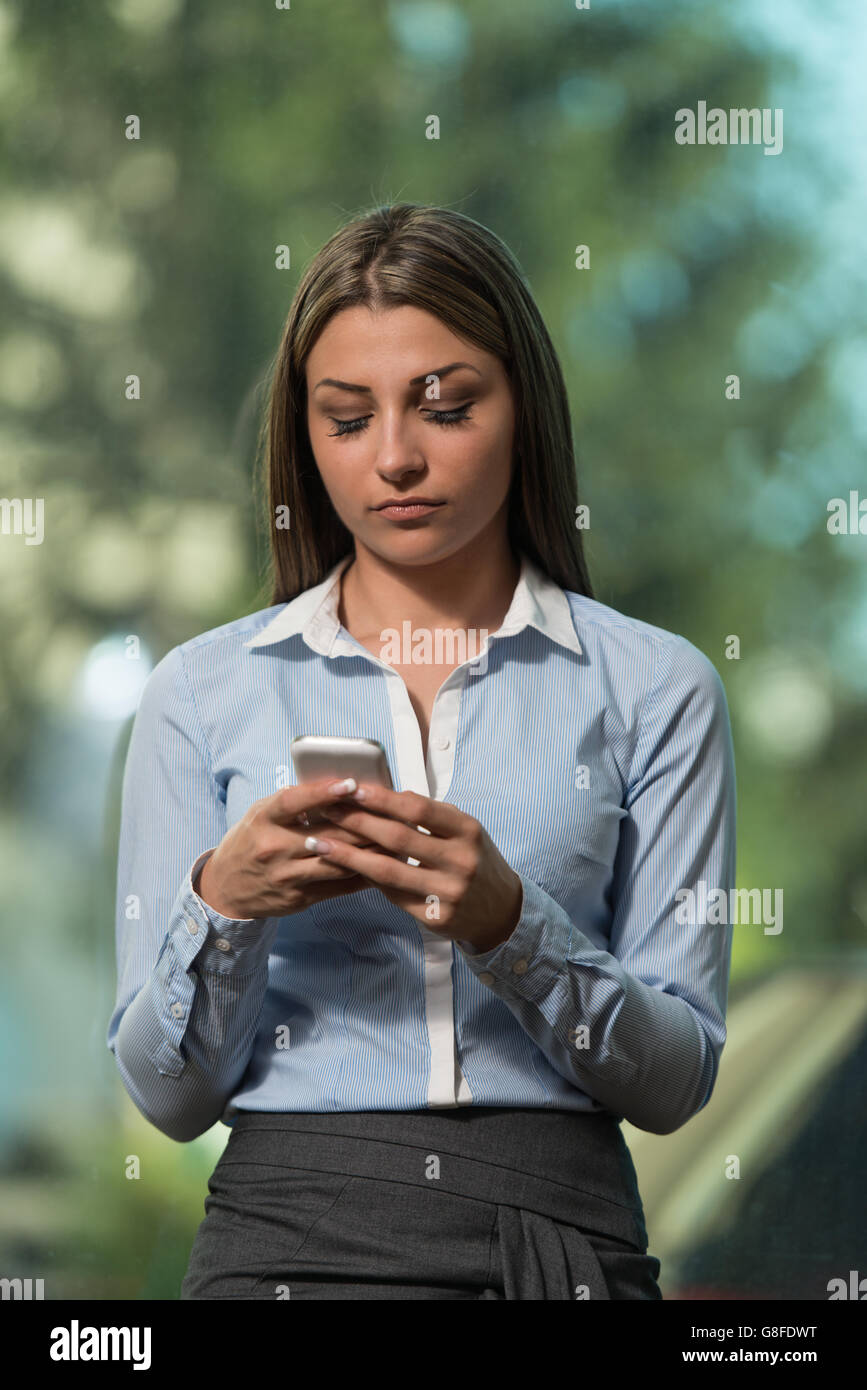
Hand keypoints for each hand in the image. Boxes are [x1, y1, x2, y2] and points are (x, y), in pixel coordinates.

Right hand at [194, 777, 380, 919]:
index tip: (351, 783)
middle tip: (393, 810)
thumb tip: (331, 786)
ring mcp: (287, 877)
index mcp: (263, 820)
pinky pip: (339, 887)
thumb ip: (291, 802)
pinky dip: (363, 875)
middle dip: (363, 822)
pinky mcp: (300, 899)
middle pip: (327, 833)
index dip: (323, 792)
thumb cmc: (248, 842)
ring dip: (370, 851)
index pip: (294, 802)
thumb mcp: (259, 814)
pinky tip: (383, 865)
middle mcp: (274, 849)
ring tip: (397, 837)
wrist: (225, 889)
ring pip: (338, 862)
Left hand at [315, 783, 523, 951]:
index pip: (418, 809)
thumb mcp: (466, 831)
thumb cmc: (476, 861)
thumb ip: (432, 815)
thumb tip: (390, 796)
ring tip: (320, 843)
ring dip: (348, 856)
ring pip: (388, 871)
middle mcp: (460, 861)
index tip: (353, 789)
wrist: (501, 911)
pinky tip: (344, 868)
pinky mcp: (435, 917)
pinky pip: (392, 895)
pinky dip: (367, 879)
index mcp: (467, 831)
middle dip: (357, 822)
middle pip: (398, 838)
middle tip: (327, 810)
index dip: (382, 799)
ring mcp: (448, 892)